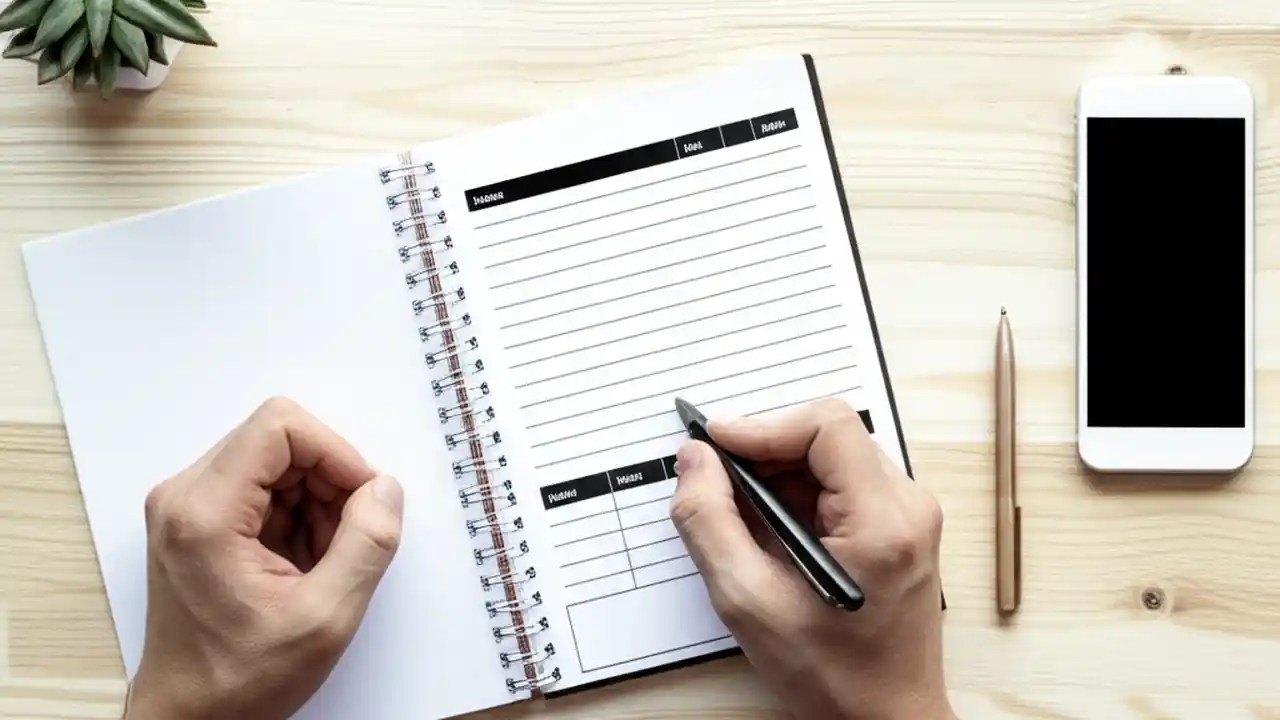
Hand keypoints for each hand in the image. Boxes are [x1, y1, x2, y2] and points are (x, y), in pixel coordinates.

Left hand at [124, 397, 403, 719]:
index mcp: (204, 513)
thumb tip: (385, 489)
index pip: (280, 427)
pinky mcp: (199, 520)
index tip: (363, 498)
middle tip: (347, 540)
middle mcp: (185, 497)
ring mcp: (188, 507)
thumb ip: (367, 544)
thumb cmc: (239, 681)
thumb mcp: (325, 618)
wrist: (191, 718)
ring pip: (277, 463)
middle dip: (330, 482)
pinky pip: (264, 488)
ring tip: (324, 561)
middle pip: (280, 441)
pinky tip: (305, 563)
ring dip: (318, 501)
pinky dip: (299, 516)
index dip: (336, 453)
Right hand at [670, 398, 953, 719]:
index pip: (826, 427)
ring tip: (744, 519)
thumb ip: (710, 522)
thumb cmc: (831, 677)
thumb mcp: (749, 602)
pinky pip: (843, 484)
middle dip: (766, 452)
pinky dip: (800, 495)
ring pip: (833, 458)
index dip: (762, 426)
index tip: (715, 444)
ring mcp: (909, 517)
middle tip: (719, 485)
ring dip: (780, 475)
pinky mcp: (900, 528)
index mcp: (883, 522)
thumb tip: (695, 460)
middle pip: (828, 437)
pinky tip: (773, 534)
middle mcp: (908, 508)